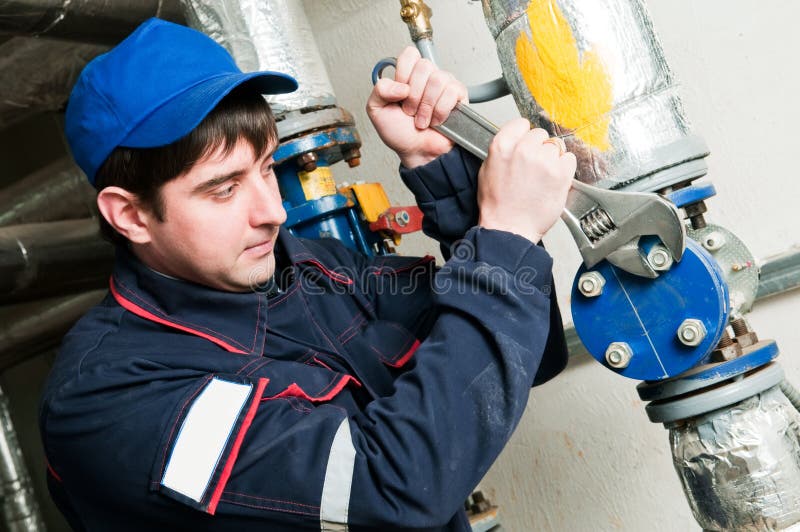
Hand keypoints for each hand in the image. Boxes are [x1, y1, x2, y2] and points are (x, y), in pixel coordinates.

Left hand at [366, 47, 467, 167]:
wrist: (417, 152)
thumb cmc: (400, 133)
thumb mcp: (377, 110)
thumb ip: (379, 90)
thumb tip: (401, 85)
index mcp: (408, 75)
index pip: (410, 55)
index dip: (403, 74)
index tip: (400, 94)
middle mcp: (427, 77)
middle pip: (424, 66)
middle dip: (413, 95)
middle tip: (411, 111)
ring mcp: (444, 85)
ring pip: (437, 79)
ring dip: (426, 106)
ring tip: (422, 118)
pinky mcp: (459, 96)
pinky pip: (451, 92)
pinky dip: (440, 111)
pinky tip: (436, 120)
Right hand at [477, 119, 576, 243]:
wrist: (509, 228)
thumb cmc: (497, 205)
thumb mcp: (487, 170)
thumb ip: (503, 150)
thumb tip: (516, 141)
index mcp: (502, 146)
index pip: (521, 124)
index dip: (524, 136)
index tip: (526, 145)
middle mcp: (523, 150)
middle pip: (540, 135)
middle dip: (539, 148)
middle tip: (533, 167)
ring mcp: (544, 161)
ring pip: (556, 147)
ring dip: (552, 159)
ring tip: (542, 177)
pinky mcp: (560, 173)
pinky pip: (569, 159)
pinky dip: (565, 169)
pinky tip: (553, 181)